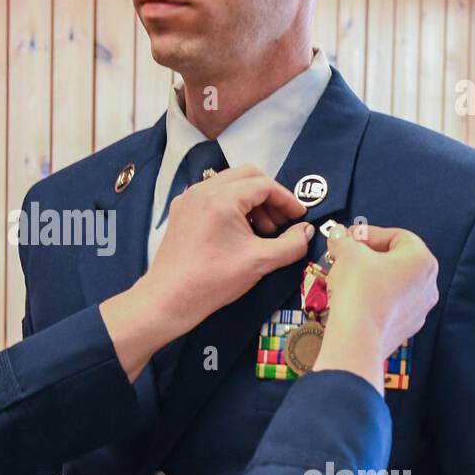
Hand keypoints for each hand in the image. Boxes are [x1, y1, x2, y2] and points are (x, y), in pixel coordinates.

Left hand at [100, 165, 311, 382]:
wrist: (169, 299)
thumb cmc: (213, 280)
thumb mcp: (260, 262)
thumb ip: (291, 244)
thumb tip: (306, 231)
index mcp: (221, 197)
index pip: (264, 185)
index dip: (287, 200)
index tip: (300, 218)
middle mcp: (202, 189)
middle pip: (247, 176)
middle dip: (270, 196)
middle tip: (282, 222)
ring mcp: (189, 199)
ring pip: (230, 184)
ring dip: (252, 201)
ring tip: (263, 231)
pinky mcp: (181, 211)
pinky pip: (213, 196)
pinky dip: (232, 206)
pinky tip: (240, 233)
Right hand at [313, 223, 438, 392]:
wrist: (357, 338)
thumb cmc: (360, 293)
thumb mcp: (347, 254)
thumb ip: (343, 239)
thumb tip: (339, 235)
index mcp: (422, 260)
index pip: (396, 236)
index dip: (369, 233)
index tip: (350, 236)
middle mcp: (427, 285)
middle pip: (396, 259)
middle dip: (368, 255)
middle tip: (346, 255)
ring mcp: (418, 308)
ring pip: (393, 283)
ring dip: (371, 276)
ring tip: (347, 276)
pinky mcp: (405, 326)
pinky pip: (390, 304)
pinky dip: (374, 297)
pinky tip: (354, 298)